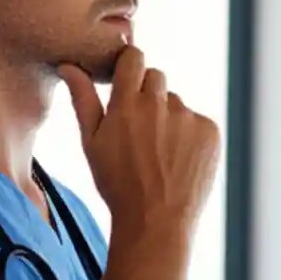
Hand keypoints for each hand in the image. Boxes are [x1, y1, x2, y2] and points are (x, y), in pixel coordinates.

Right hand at [59, 47, 220, 234]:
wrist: (156, 221)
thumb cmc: (117, 185)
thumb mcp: (91, 143)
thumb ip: (83, 100)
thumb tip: (70, 66)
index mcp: (126, 103)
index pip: (133, 57)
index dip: (130, 65)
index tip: (127, 77)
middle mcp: (159, 105)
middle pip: (156, 77)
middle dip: (148, 94)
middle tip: (141, 129)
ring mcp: (188, 118)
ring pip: (176, 103)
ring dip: (169, 118)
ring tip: (160, 153)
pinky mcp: (210, 132)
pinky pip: (198, 122)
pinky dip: (190, 135)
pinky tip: (178, 161)